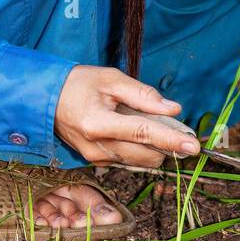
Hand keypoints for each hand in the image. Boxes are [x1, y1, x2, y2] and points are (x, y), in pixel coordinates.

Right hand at [55, 65, 200, 167]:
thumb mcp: (110, 79)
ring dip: (152, 147)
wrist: (46, 99)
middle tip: (170, 122)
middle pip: (146, 156)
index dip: (171, 140)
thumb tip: (172, 109)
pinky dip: (137, 148)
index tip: (194, 146)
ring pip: (139, 161)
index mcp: (98, 123)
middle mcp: (97, 147)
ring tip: (145, 121)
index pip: (143, 134)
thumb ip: (142, 94)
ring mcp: (95, 158)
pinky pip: (126, 160)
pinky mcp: (95, 162)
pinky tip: (129, 129)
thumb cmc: (77, 84)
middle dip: (165, 144)